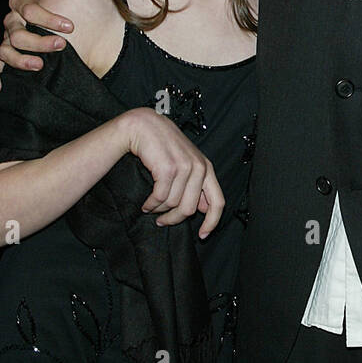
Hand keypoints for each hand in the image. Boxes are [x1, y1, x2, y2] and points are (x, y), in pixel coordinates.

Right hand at [0, 0, 74, 90]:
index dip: (48, 18)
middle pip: (17, 33)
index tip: (69, 26)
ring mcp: (8, 37)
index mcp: (21, 0)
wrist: (52, 1)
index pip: (29, 10)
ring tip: (40, 66)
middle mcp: (11, 20)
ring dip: (21, 60)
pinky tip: (1, 86)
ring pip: (6, 50)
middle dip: (39, 41)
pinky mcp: (8, 51)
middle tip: (61, 45)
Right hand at [122, 108, 224, 237]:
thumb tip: (203, 208)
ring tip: (150, 207)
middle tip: (161, 221)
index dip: (212, 222)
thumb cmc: (163, 145)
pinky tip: (145, 204)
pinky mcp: (168, 168)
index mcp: (206, 168)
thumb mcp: (186, 162)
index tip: (202, 236)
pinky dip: (151, 205)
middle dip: (173, 219)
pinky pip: (160, 197)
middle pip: (190, 209)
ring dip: (158, 210)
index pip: (218, 202)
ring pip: (173, 204)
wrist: (144, 126)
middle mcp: (199, 167)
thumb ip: (196, 184)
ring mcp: (184, 167)